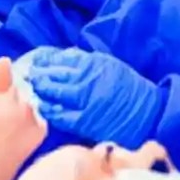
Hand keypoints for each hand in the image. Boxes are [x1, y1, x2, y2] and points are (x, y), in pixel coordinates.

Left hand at [28, 48, 161, 147]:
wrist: (148, 115)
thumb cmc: (131, 90)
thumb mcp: (111, 67)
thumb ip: (88, 63)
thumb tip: (65, 59)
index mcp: (94, 64)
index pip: (63, 59)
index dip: (47, 60)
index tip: (38, 60)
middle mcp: (87, 80)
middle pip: (55, 75)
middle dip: (40, 74)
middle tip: (30, 74)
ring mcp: (85, 101)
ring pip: (55, 93)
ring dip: (42, 90)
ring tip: (35, 89)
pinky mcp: (85, 121)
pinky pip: (61, 115)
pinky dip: (50, 110)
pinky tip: (44, 107)